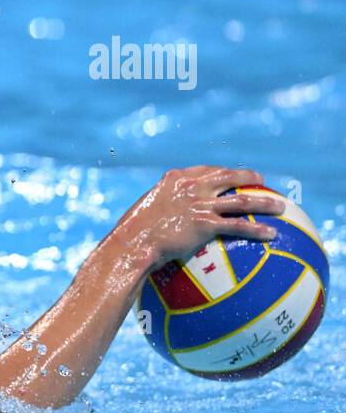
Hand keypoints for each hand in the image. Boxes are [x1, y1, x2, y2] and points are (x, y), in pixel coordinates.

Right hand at [115, 166, 283, 270]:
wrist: (132, 242)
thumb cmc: (132, 232)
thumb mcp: (144, 210)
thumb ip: (160, 207)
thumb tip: (163, 219)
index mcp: (174, 179)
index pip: (205, 170)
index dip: (221, 171)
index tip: (230, 174)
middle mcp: (191, 187)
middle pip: (228, 177)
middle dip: (248, 176)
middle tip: (260, 180)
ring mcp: (200, 204)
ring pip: (241, 200)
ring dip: (264, 202)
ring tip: (280, 207)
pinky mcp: (205, 223)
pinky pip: (238, 226)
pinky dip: (257, 229)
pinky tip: (271, 234)